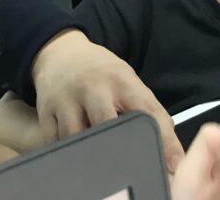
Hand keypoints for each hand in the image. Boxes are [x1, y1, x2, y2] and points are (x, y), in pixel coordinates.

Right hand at [31, 29, 182, 171]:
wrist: (61, 52)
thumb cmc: (102, 72)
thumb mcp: (129, 82)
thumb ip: (150, 112)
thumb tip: (174, 155)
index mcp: (122, 81)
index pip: (147, 111)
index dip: (163, 139)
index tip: (172, 165)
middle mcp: (94, 88)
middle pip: (107, 125)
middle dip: (117, 148)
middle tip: (125, 167)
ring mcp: (67, 100)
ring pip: (77, 138)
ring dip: (87, 153)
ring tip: (97, 163)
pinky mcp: (46, 111)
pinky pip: (55, 142)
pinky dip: (66, 153)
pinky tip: (74, 156)